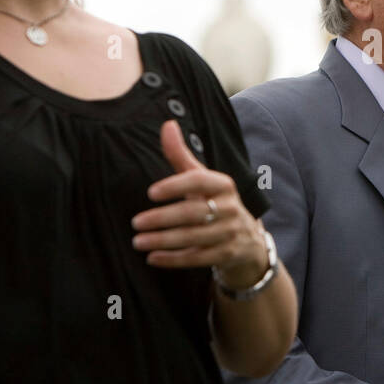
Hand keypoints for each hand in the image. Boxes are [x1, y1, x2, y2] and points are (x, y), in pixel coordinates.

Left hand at [131, 120, 266, 278]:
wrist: (248, 239)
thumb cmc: (215, 202)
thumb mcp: (202, 178)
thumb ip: (181, 155)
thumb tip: (167, 124)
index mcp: (223, 184)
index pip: (199, 181)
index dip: (175, 186)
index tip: (151, 193)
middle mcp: (230, 207)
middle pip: (193, 213)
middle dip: (162, 218)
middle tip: (136, 223)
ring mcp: (230, 233)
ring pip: (193, 238)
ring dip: (163, 241)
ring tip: (138, 241)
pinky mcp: (226, 254)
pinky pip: (197, 258)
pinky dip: (173, 259)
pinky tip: (152, 258)